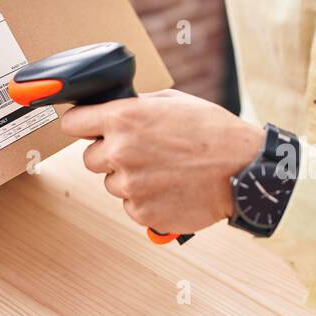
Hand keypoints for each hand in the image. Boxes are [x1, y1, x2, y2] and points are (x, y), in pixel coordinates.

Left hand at [61, 89, 263, 234]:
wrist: (243, 169)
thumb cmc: (212, 131)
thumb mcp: (171, 102)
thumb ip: (135, 107)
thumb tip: (112, 110)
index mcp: (123, 118)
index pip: (72, 122)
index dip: (81, 124)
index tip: (86, 128)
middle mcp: (120, 151)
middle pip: (89, 158)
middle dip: (109, 155)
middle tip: (141, 152)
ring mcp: (130, 185)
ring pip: (111, 183)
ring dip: (129, 179)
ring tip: (164, 170)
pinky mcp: (142, 213)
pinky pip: (130, 206)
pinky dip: (146, 200)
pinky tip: (170, 188)